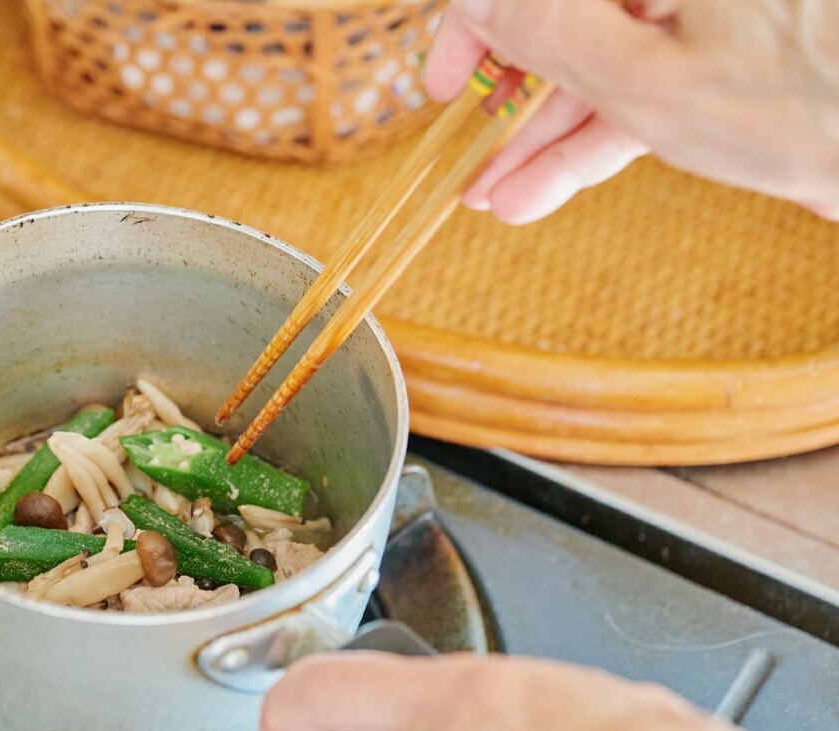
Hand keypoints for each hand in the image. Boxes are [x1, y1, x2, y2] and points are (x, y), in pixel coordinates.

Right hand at [423, 0, 838, 222]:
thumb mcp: (647, 81)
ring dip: (545, 133)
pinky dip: (595, 136)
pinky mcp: (728, 50)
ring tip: (492, 196)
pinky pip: (643, 84)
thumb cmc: (803, 107)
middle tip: (466, 153)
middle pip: (568, 21)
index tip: (444, 84)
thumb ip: (550, 33)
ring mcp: (705, 13)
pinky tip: (540, 190)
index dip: (477, 26)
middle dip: (512, 97)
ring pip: (601, 60)